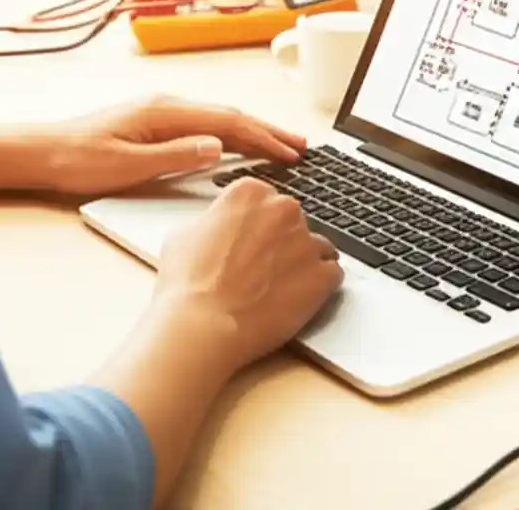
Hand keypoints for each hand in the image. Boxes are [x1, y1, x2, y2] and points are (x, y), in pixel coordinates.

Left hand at [41, 95, 306, 194]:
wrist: (40, 153)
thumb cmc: (77, 161)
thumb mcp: (127, 165)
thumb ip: (175, 155)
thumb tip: (217, 147)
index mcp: (165, 112)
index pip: (228, 123)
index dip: (264, 138)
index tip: (291, 153)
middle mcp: (168, 106)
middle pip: (231, 117)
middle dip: (269, 131)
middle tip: (302, 146)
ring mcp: (163, 113)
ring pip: (221, 120)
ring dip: (254, 132)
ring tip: (283, 145)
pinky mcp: (157, 123)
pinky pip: (206, 126)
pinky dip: (233, 135)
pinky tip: (242, 146)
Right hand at [155, 177, 342, 368]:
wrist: (204, 325)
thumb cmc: (187, 284)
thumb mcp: (186, 233)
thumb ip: (217, 220)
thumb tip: (223, 227)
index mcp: (251, 193)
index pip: (266, 200)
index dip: (256, 224)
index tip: (249, 240)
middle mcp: (284, 209)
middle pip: (292, 221)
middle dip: (281, 241)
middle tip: (260, 269)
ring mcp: (307, 242)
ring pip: (316, 247)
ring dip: (302, 263)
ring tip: (277, 289)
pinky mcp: (323, 276)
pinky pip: (332, 274)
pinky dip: (319, 286)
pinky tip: (296, 300)